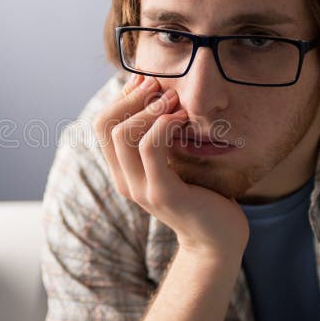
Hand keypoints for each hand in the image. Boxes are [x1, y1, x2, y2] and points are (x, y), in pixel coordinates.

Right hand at [93, 74, 248, 260]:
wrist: (218, 238)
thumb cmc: (200, 194)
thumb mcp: (173, 160)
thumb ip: (159, 136)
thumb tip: (152, 93)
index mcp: (123, 171)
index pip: (102, 124)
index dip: (122, 97)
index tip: (147, 82)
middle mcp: (124, 180)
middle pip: (106, 124)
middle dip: (132, 98)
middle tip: (161, 88)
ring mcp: (140, 188)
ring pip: (123, 133)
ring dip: (150, 109)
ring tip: (175, 102)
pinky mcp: (162, 193)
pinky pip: (150, 148)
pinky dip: (164, 125)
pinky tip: (182, 119)